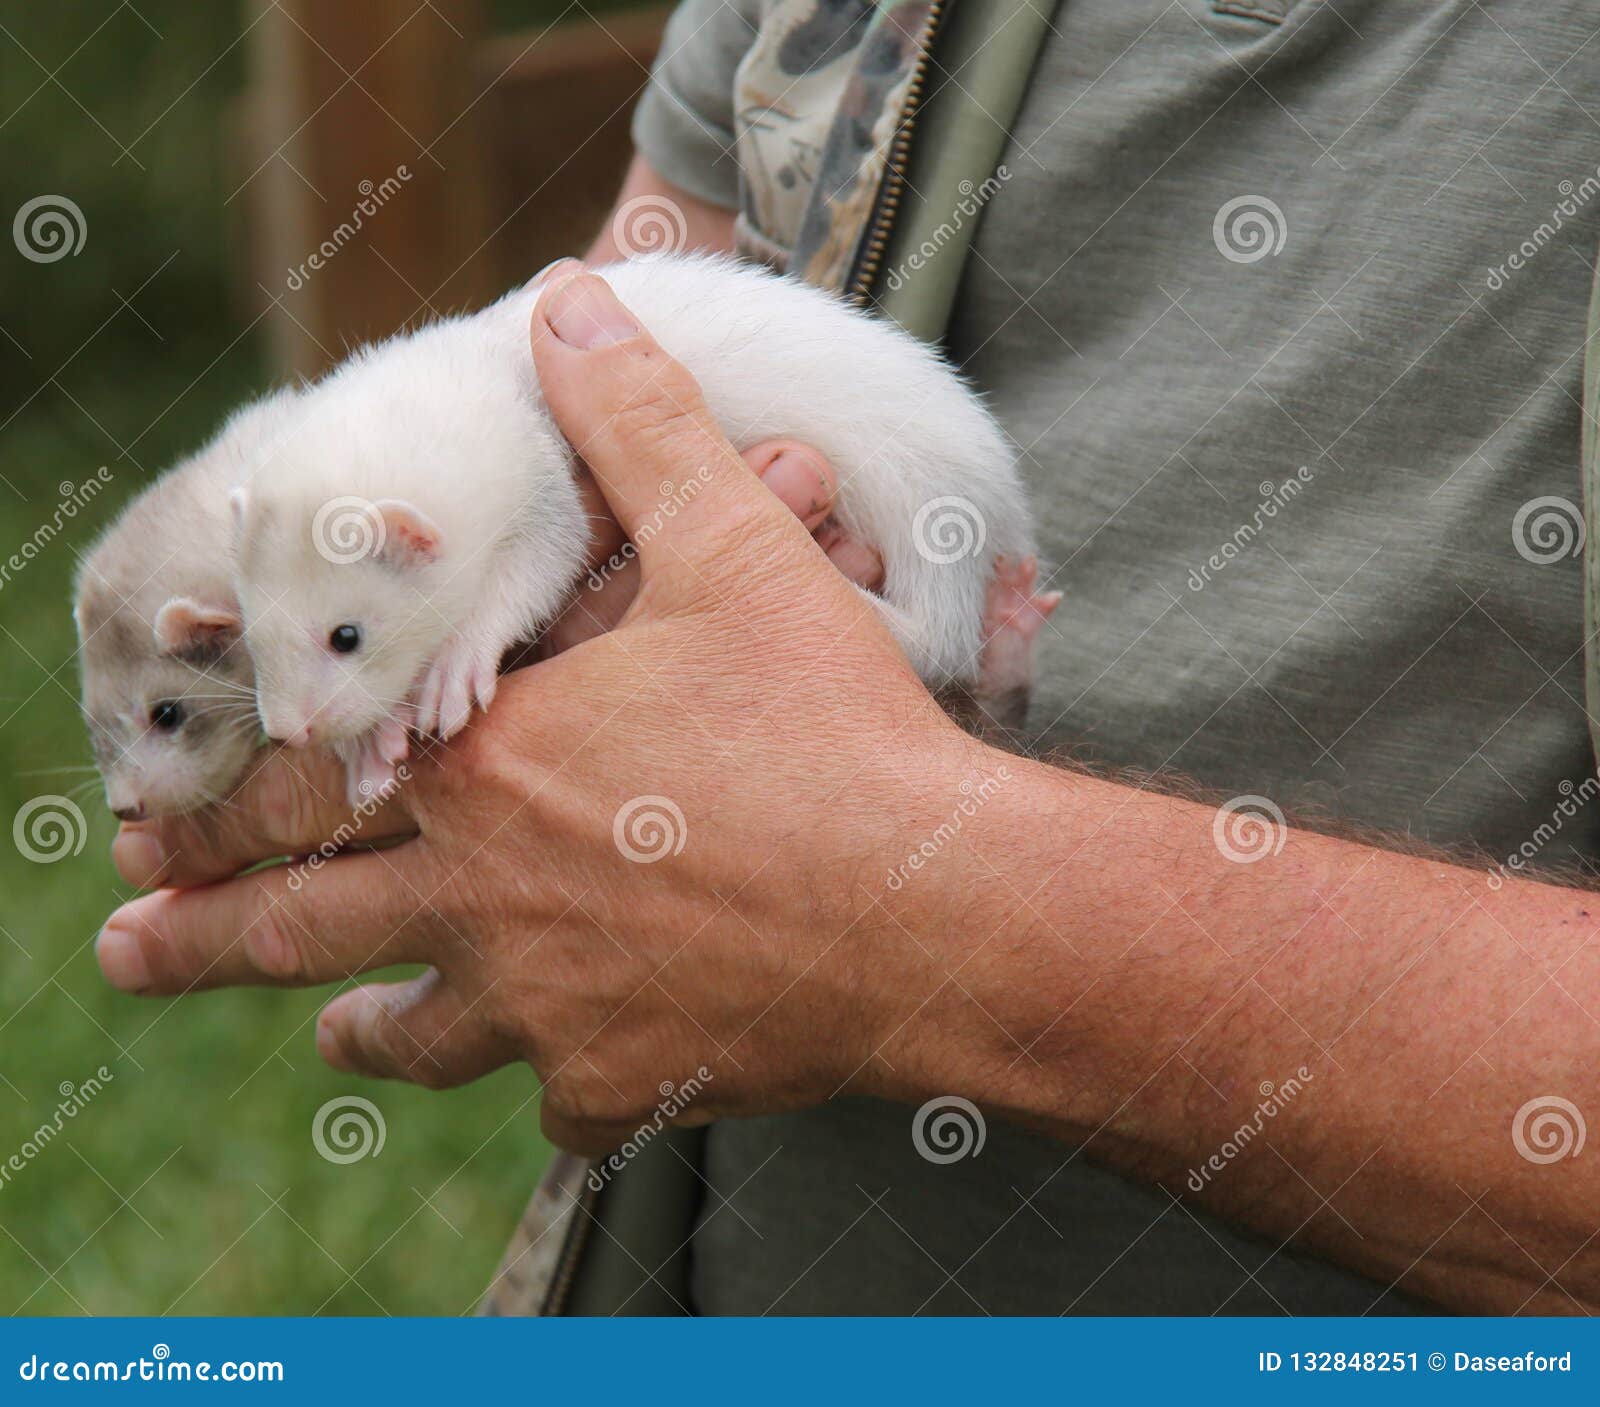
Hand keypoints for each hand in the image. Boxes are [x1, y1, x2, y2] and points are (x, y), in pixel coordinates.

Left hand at [98, 270, 983, 1152]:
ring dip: (361, 1025)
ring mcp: (543, 1003)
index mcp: (488, 762)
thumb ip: (636, 429)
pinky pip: (557, 1102)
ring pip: (414, 1032)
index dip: (210, 804)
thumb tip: (570, 302)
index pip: (300, 785)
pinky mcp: (618, 1082)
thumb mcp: (735, 548)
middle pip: (299, 924)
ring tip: (331, 1033)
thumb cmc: (831, 728)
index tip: (138, 830)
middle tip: (132, 951)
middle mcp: (484, 892)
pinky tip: (559, 1080)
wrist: (935, 904)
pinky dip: (552, 1087)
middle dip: (200, 937)